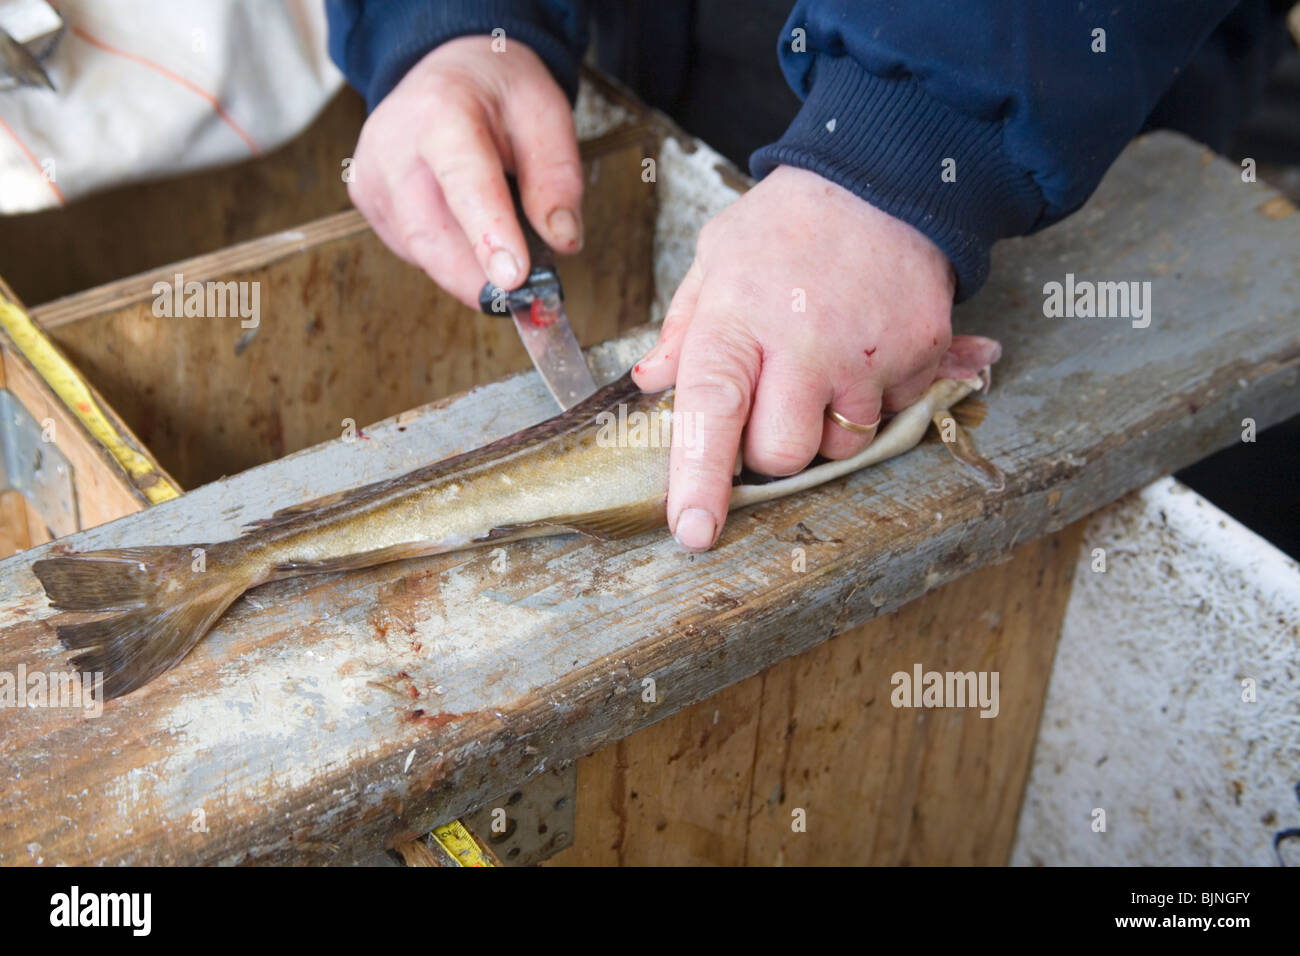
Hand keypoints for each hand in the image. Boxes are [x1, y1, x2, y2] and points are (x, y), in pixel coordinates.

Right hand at [346, 35, 582, 306]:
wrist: (447, 70)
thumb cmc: (498, 93)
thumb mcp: (547, 115)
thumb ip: (557, 177)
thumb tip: (562, 239)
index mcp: (442, 112)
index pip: (464, 182)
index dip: (488, 236)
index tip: (513, 278)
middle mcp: (393, 144)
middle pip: (429, 233)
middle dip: (477, 279)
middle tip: (523, 298)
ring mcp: (372, 175)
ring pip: (419, 251)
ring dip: (466, 270)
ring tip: (502, 251)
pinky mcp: (366, 200)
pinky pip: (411, 249)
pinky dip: (447, 258)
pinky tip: (466, 232)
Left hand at [633, 165, 957, 550]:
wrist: (886, 177)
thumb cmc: (790, 223)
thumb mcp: (717, 257)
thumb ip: (683, 325)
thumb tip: (651, 383)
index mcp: (738, 316)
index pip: (711, 410)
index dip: (699, 478)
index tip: (694, 531)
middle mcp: (803, 342)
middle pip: (782, 453)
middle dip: (772, 449)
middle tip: (774, 400)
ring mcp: (867, 353)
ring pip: (839, 446)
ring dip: (826, 424)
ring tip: (824, 361)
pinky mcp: (919, 355)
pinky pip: (890, 415)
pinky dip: (875, 396)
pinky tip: (864, 346)